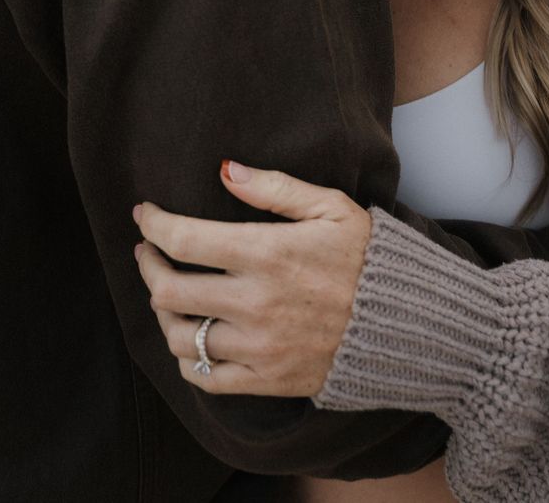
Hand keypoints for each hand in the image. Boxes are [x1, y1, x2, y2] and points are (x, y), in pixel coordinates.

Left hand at [133, 160, 371, 397]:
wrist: (405, 322)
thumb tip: (224, 169)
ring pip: (180, 335)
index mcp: (267, 253)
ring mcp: (258, 346)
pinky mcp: (266, 379)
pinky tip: (192, 336)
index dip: (153, 225)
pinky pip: (205, 376)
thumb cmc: (367, 256)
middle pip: (169, 289)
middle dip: (148, 265)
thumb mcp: (330, 207)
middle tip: (147, 251)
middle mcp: (255, 302)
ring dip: (163, 312)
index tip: (143, 215)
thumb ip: (274, 188)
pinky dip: (187, 357)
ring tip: (165, 293)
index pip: (184, 240)